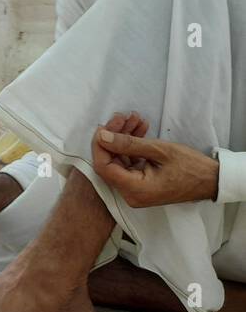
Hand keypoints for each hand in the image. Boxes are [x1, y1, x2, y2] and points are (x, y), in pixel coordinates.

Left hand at [93, 121, 219, 207]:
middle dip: (114, 136)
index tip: (104, 126)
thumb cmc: (192, 167)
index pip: (104, 167)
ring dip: (124, 138)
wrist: (213, 180)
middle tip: (123, 116)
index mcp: (135, 190)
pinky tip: (140, 129)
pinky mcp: (140, 184)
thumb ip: (128, 144)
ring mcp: (135, 190)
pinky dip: (132, 146)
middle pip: (110, 161)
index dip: (100, 145)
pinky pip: (129, 163)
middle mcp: (131, 194)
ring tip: (134, 118)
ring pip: (119, 159)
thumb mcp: (160, 150)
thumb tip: (102, 137)